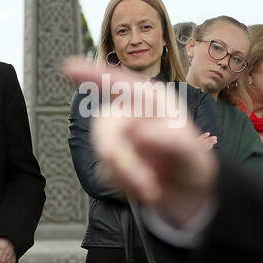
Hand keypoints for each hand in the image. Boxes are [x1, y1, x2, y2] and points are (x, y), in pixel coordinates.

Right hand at [60, 57, 219, 227]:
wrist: (189, 193)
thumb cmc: (193, 163)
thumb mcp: (192, 151)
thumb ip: (171, 139)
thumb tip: (139, 133)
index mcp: (151, 101)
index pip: (119, 83)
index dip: (92, 75)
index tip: (69, 68)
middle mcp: (132, 114)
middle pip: (105, 124)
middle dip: (118, 155)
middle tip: (141, 181)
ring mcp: (120, 137)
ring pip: (104, 152)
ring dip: (127, 175)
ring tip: (151, 188)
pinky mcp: (113, 161)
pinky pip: (105, 172)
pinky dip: (125, 185)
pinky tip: (145, 187)